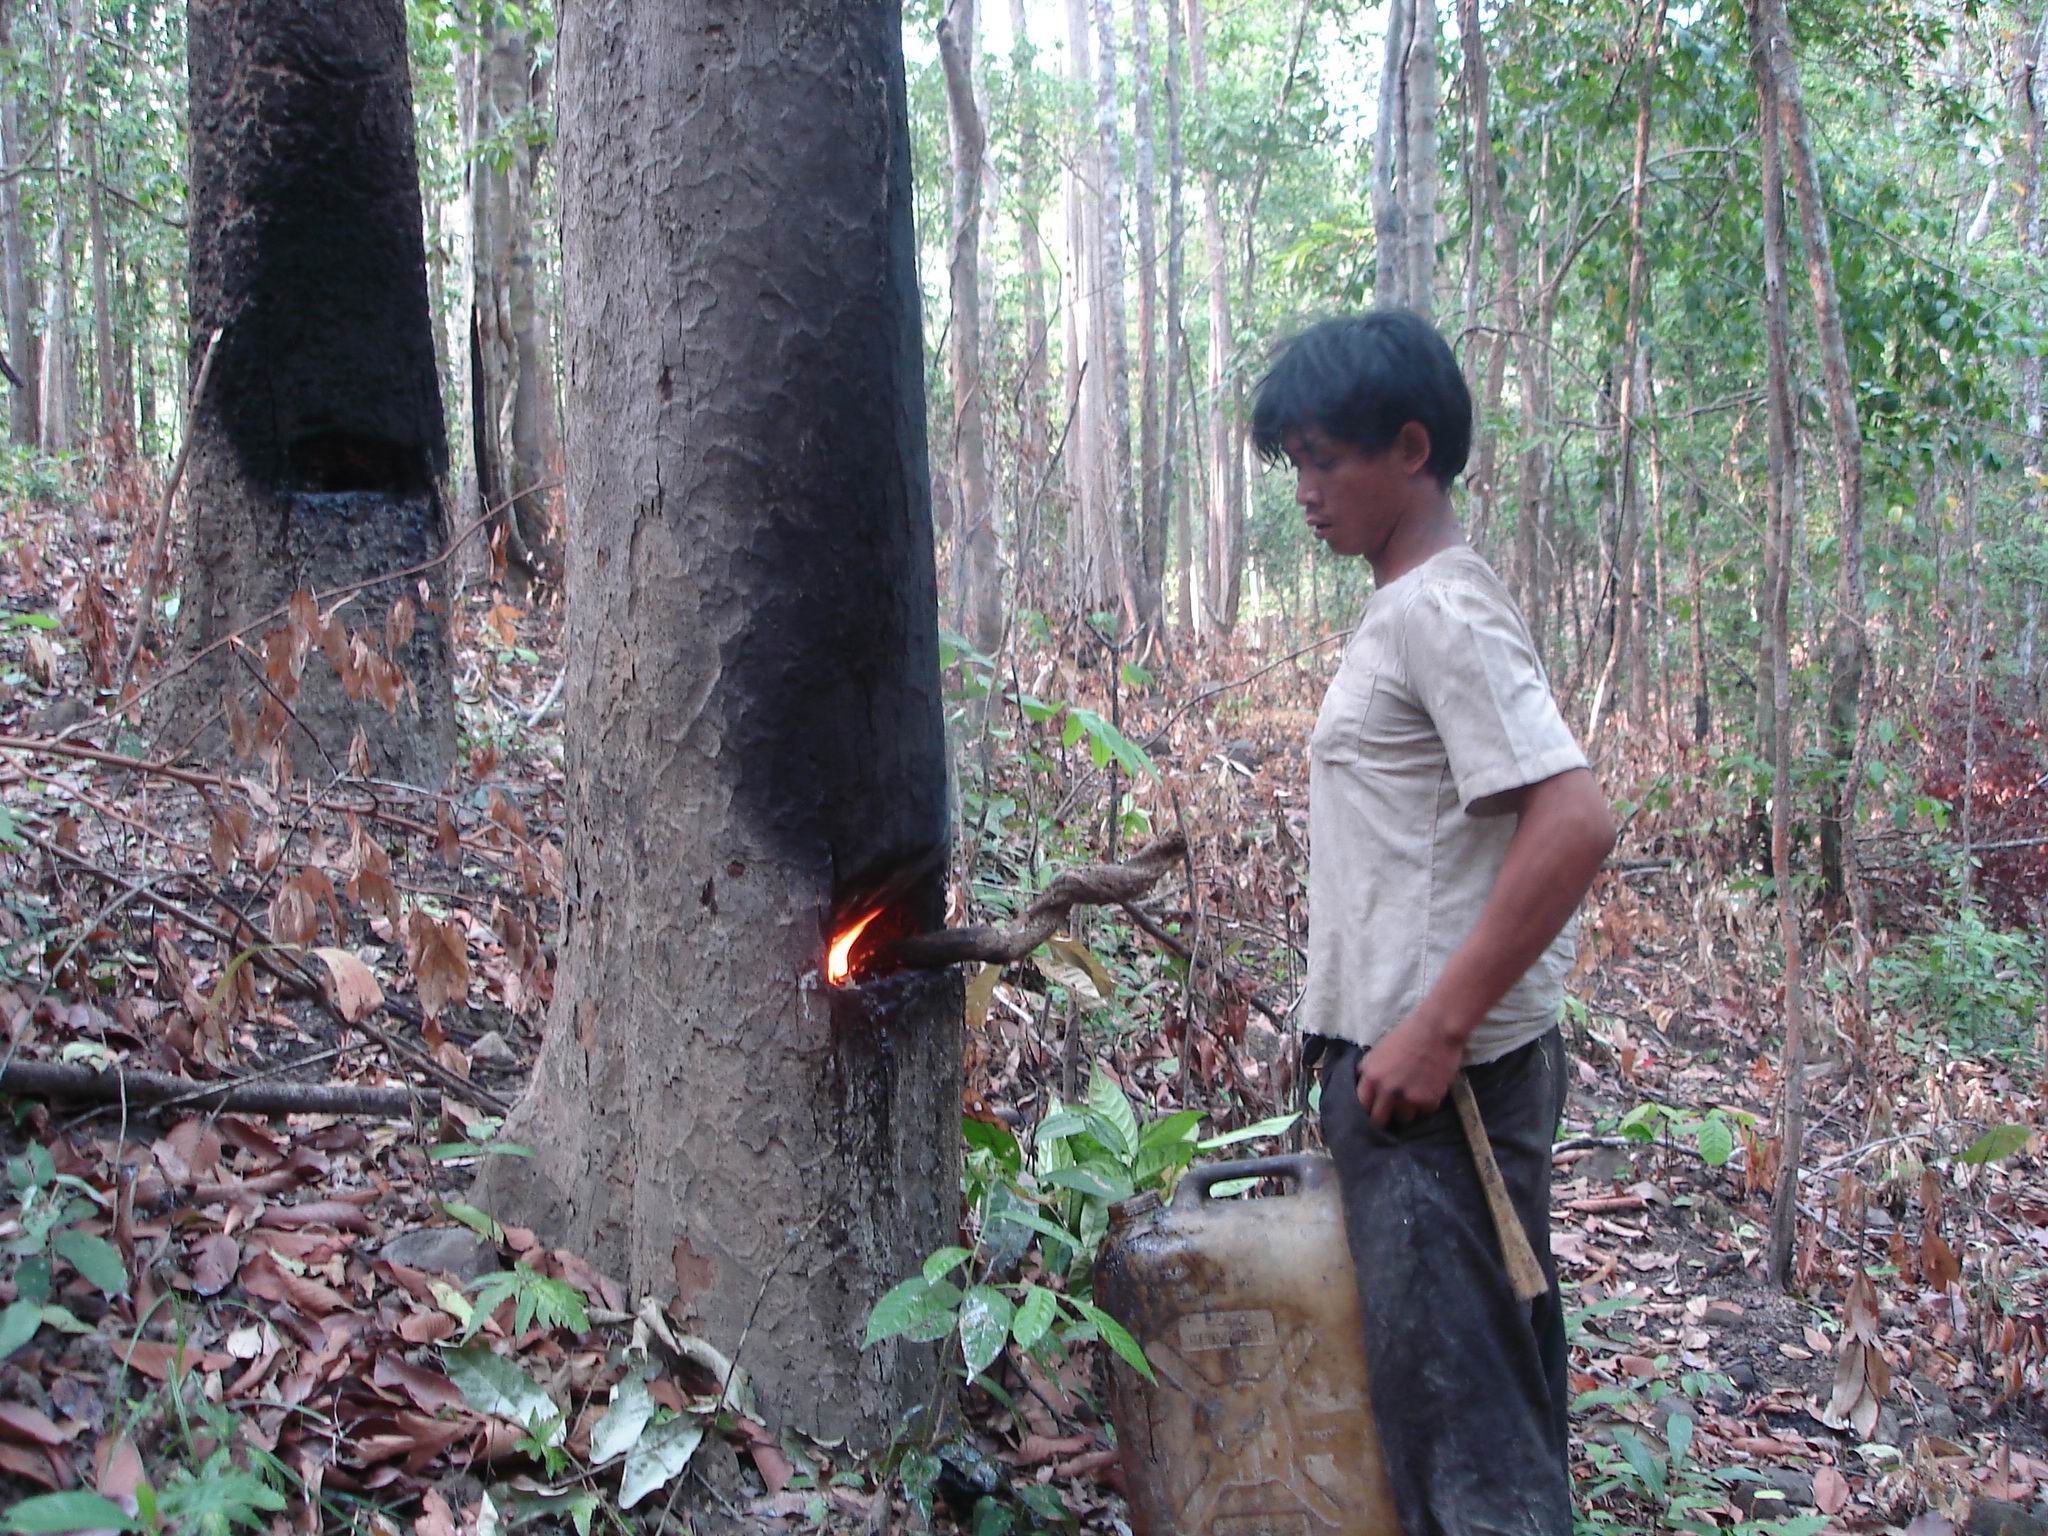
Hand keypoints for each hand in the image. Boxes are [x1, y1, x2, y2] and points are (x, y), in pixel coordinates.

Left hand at [1356, 1009, 1464, 1126]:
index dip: (1367, 1108)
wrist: (1437, 1030)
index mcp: (1371, 1076)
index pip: (1361, 1105)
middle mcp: (1387, 1090)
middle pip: (1379, 1119)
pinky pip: (1425, 1111)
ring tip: (1413, 1096)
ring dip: (1407, 1110)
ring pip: (1404, 1118)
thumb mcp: (1378, 1051)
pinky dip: (1427, 1103)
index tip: (1373, 1109)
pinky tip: (1429, 1088)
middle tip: (1391, 1112)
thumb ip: (1370, 1072)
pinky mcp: (1429, 1101)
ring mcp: (1408, 1098)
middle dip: (1384, 1116)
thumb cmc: (1407, 1034)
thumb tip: (1365, 1088)